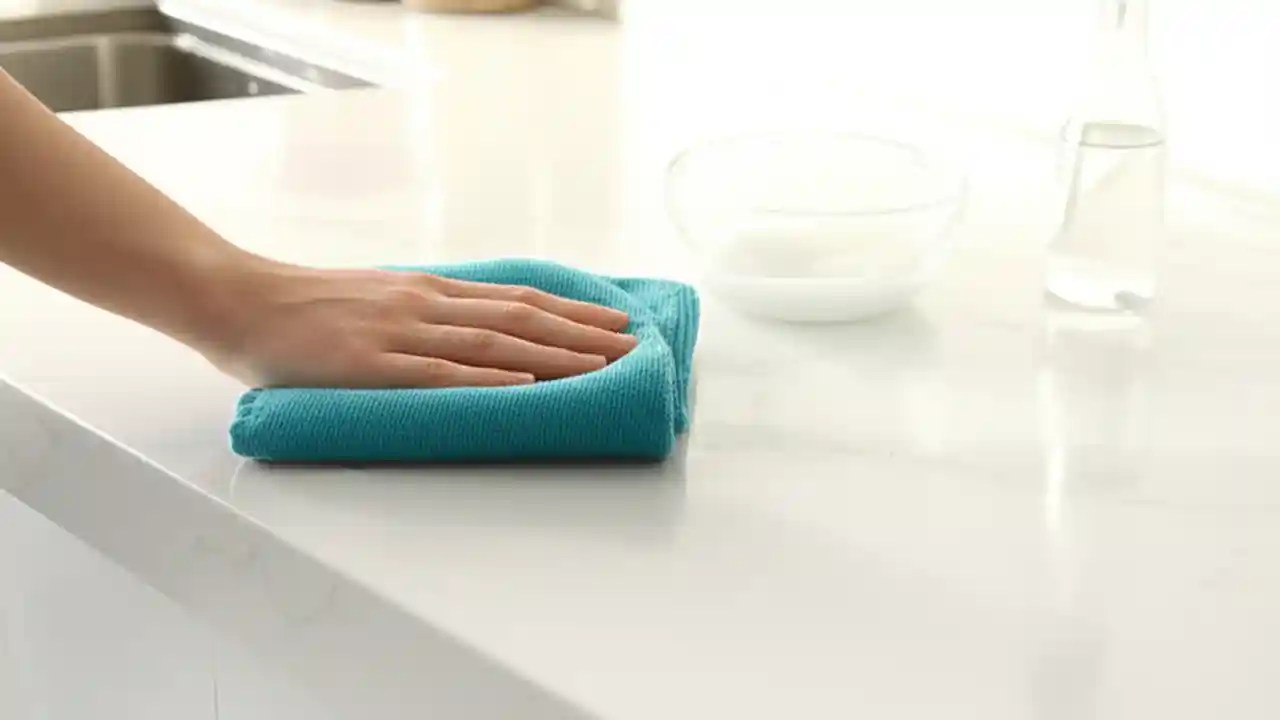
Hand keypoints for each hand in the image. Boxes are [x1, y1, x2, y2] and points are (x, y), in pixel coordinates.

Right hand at [205, 263, 635, 387]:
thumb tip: (474, 330)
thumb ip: (423, 313)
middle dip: (582, 334)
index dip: (572, 313)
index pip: (517, 300)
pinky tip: (527, 386)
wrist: (239, 298)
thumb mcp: (377, 297)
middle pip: (521, 319)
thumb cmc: (305, 306)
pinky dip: (488, 380)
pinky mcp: (371, 365)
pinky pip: (439, 374)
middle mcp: (426, 304)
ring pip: (494, 345)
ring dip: (555, 356)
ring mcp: (400, 333)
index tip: (615, 323)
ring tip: (603, 367)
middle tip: (632, 347)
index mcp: (428, 291)